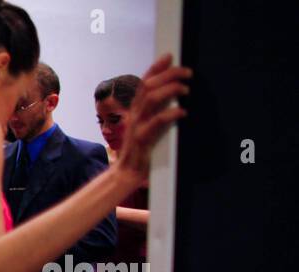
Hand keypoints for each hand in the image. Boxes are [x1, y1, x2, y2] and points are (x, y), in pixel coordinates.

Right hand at [115, 54, 191, 181]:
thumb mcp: (146, 125)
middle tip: (187, 73)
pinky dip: (171, 114)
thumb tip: (173, 94)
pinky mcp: (142, 138)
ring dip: (170, 90)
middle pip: (148, 86)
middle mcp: (134, 114)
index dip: (155, 67)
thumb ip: (155, 110)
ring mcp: (136, 126)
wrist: (127, 172)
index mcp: (135, 110)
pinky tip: (182, 112)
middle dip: (169, 74)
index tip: (169, 56)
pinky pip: (156, 122)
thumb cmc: (140, 150)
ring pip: (150, 99)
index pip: (144, 83)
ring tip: (185, 90)